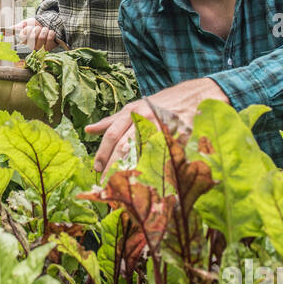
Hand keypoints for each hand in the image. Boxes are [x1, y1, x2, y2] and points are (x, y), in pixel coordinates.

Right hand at [12, 17, 58, 51]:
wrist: (49, 23)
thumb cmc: (36, 24)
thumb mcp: (26, 23)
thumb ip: (17, 27)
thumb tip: (5, 32)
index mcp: (24, 39)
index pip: (21, 36)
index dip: (24, 31)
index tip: (25, 27)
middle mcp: (30, 45)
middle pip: (32, 38)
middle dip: (37, 29)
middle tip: (38, 28)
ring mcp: (39, 47)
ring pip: (41, 38)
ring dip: (44, 30)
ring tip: (45, 29)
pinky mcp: (48, 47)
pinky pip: (49, 38)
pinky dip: (50, 33)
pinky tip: (50, 33)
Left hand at [85, 78, 229, 172]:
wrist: (193, 97)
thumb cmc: (159, 105)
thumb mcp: (134, 108)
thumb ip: (111, 121)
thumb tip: (88, 130)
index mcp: (132, 112)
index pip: (112, 135)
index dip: (103, 154)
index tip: (96, 170)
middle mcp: (145, 118)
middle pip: (124, 145)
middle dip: (112, 166)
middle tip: (106, 183)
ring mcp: (162, 127)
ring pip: (143, 152)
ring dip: (131, 171)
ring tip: (124, 186)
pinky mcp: (178, 136)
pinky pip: (165, 155)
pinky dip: (156, 168)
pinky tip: (149, 181)